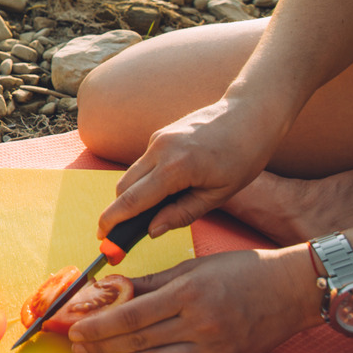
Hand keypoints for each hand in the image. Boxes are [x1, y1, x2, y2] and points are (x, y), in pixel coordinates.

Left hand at [66, 246, 318, 352]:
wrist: (290, 291)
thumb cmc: (241, 271)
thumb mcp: (191, 268)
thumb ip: (149, 282)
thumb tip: (110, 289)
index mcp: (188, 294)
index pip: (130, 315)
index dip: (97, 325)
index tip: (74, 327)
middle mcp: (199, 325)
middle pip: (135, 341)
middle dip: (100, 344)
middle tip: (75, 345)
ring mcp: (211, 348)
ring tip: (97, 350)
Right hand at [99, 97, 287, 239]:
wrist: (250, 114)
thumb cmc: (243, 156)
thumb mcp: (219, 194)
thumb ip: (182, 214)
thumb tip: (151, 230)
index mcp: (176, 168)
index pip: (132, 200)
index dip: (113, 221)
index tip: (102, 238)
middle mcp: (159, 150)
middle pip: (123, 188)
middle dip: (119, 212)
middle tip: (122, 234)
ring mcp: (157, 139)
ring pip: (132, 175)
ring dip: (133, 196)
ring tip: (150, 214)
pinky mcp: (160, 135)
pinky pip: (144, 163)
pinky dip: (146, 181)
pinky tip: (166, 190)